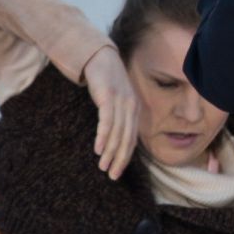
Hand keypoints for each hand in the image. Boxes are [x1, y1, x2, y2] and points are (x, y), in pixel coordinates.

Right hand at [83, 46, 138, 180]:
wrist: (99, 57)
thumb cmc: (105, 81)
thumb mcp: (115, 101)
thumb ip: (117, 117)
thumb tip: (112, 138)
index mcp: (134, 110)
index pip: (132, 139)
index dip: (125, 157)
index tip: (117, 172)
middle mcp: (131, 107)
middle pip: (127, 139)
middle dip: (120, 159)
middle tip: (112, 176)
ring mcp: (121, 102)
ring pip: (117, 133)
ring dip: (110, 152)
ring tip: (103, 166)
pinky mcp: (109, 97)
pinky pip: (107, 121)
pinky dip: (103, 136)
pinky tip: (98, 149)